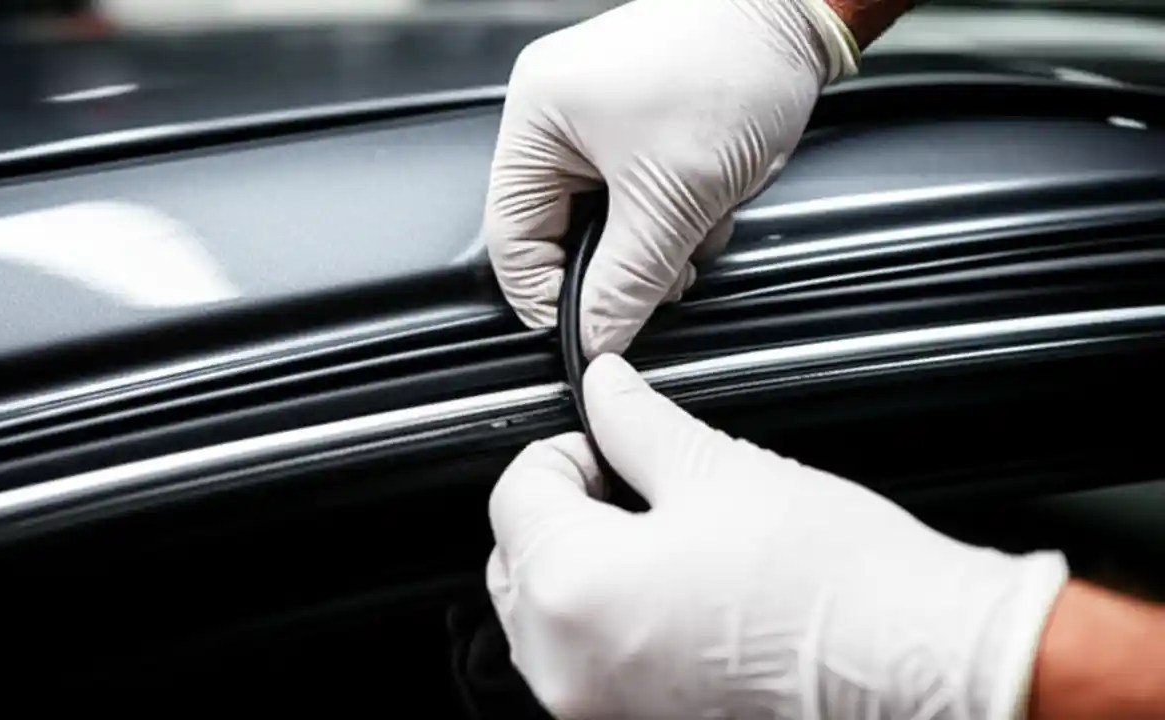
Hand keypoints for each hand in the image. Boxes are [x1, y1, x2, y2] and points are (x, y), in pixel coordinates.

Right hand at [483, 0, 858, 356]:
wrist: (796, 15)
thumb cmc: (734, 64)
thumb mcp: (675, 197)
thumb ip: (627, 281)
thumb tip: (596, 336)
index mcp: (536, 120)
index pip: (511, 239)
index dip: (547, 296)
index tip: (591, 330)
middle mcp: (553, 115)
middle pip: (560, 232)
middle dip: (620, 263)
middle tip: (664, 277)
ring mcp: (594, 117)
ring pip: (605, 221)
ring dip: (656, 239)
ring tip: (699, 221)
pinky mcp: (635, 123)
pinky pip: (635, 195)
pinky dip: (673, 212)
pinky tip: (707, 198)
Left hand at [486, 355, 1068, 718]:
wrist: (917, 667)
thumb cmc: (835, 585)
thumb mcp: (718, 470)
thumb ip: (635, 423)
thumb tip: (604, 388)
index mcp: (572, 590)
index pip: (515, 493)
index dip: (567, 451)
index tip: (613, 445)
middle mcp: (568, 666)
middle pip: (518, 560)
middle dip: (565, 511)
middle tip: (638, 488)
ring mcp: (598, 710)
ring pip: (547, 616)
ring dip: (580, 568)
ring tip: (665, 543)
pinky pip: (585, 663)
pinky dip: (608, 623)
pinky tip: (676, 597)